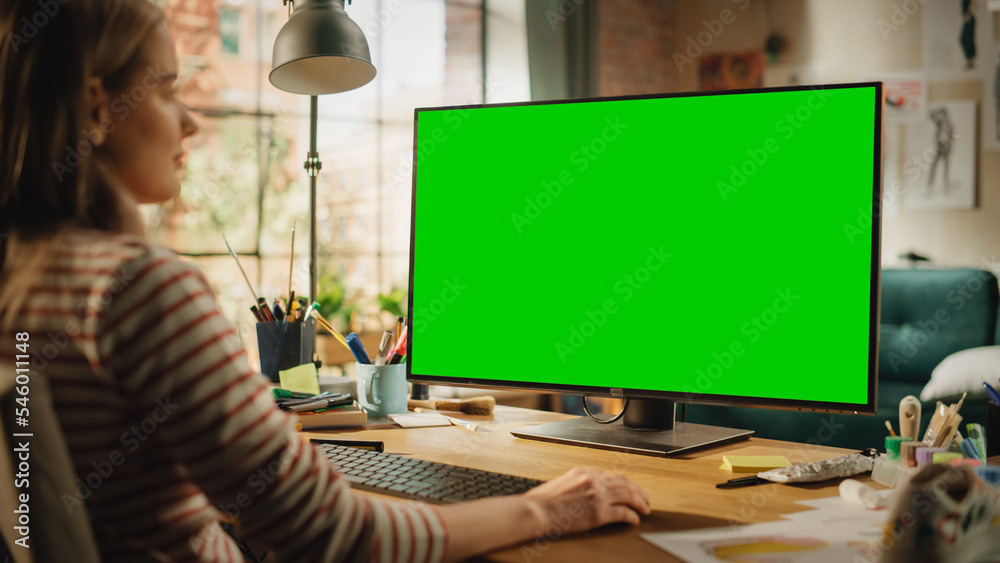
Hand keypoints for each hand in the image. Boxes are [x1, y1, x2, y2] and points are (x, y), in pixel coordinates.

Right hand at [523, 467, 650, 533]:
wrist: (535, 511)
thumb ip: (577, 485)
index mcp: (583, 472)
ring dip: (640, 503)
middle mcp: (593, 480)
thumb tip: (585, 492)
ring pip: (628, 495)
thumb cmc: (542, 501)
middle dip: (637, 491)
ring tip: (645, 509)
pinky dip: (632, 516)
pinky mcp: (599, 513)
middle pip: (624, 483)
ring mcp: (597, 496)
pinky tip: (634, 520)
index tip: (629, 490)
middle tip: (645, 498)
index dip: (624, 484)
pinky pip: (623, 513)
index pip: (611, 476)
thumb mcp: (561, 484)